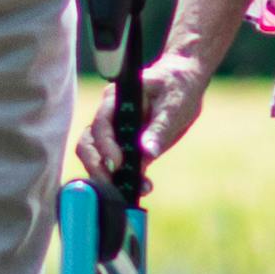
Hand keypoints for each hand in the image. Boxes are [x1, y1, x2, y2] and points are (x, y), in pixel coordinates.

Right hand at [74, 47, 217, 183]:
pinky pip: (119, 166)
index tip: (117, 164)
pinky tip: (144, 187)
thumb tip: (148, 153)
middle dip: (98, 166)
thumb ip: (159, 128)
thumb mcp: (174, 106)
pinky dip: (127, 179)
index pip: (101, 124)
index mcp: (116, 99)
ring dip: (110, 176)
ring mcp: (116, 132)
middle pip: (89, 143)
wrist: (185, 84)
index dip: (105, 146)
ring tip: (134, 190)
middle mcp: (110, 116)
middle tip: (114, 185)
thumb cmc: (178, 87)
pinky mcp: (127, 146)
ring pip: (98, 157)